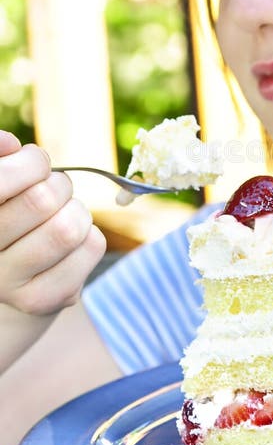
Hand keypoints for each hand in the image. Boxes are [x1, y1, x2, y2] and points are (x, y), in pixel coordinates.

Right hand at [0, 131, 105, 314]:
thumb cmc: (6, 208)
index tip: (34, 163)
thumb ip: (0, 158)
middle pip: (42, 200)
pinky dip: (90, 234)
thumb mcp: (1, 181)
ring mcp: (8, 285)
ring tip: (64, 215)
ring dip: (77, 210)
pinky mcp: (42, 300)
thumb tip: (9, 144)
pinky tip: (72, 242)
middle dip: (58, 184)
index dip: (31, 162)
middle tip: (54, 190)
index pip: (2, 181)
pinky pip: (91, 247)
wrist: (10, 271)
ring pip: (69, 228)